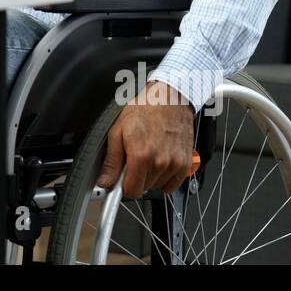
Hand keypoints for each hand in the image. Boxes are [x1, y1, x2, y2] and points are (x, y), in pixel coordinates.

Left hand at [95, 80, 196, 198]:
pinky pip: (172, 184)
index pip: (132, 191)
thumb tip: (105, 181)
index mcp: (141, 155)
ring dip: (151, 176)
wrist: (169, 98)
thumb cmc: (145, 109)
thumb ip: (111, 160)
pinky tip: (160, 161)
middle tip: (135, 158)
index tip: (123, 180)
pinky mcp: (185, 163)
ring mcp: (175, 164)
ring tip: (149, 154)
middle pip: (144, 188)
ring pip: (157, 185)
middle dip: (136, 177)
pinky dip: (165, 177)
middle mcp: (160, 162)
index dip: (124, 186)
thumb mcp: (118, 131)